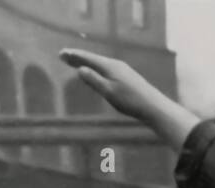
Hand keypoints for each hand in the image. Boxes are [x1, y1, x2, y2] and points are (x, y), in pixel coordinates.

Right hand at [59, 48, 199, 149]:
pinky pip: (106, 69)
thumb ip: (94, 80)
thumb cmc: (130, 101)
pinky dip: (96, 68)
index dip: (74, 56)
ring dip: (87, 63)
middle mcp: (116, 65)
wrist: (153, 106)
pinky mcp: (127, 78)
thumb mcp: (108, 92)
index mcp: (110, 66)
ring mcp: (122, 71)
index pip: (88, 58)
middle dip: (78, 58)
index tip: (61, 54)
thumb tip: (80, 69)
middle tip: (64, 56)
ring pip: (100, 64)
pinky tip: (97, 72)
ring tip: (76, 62)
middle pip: (93, 59)